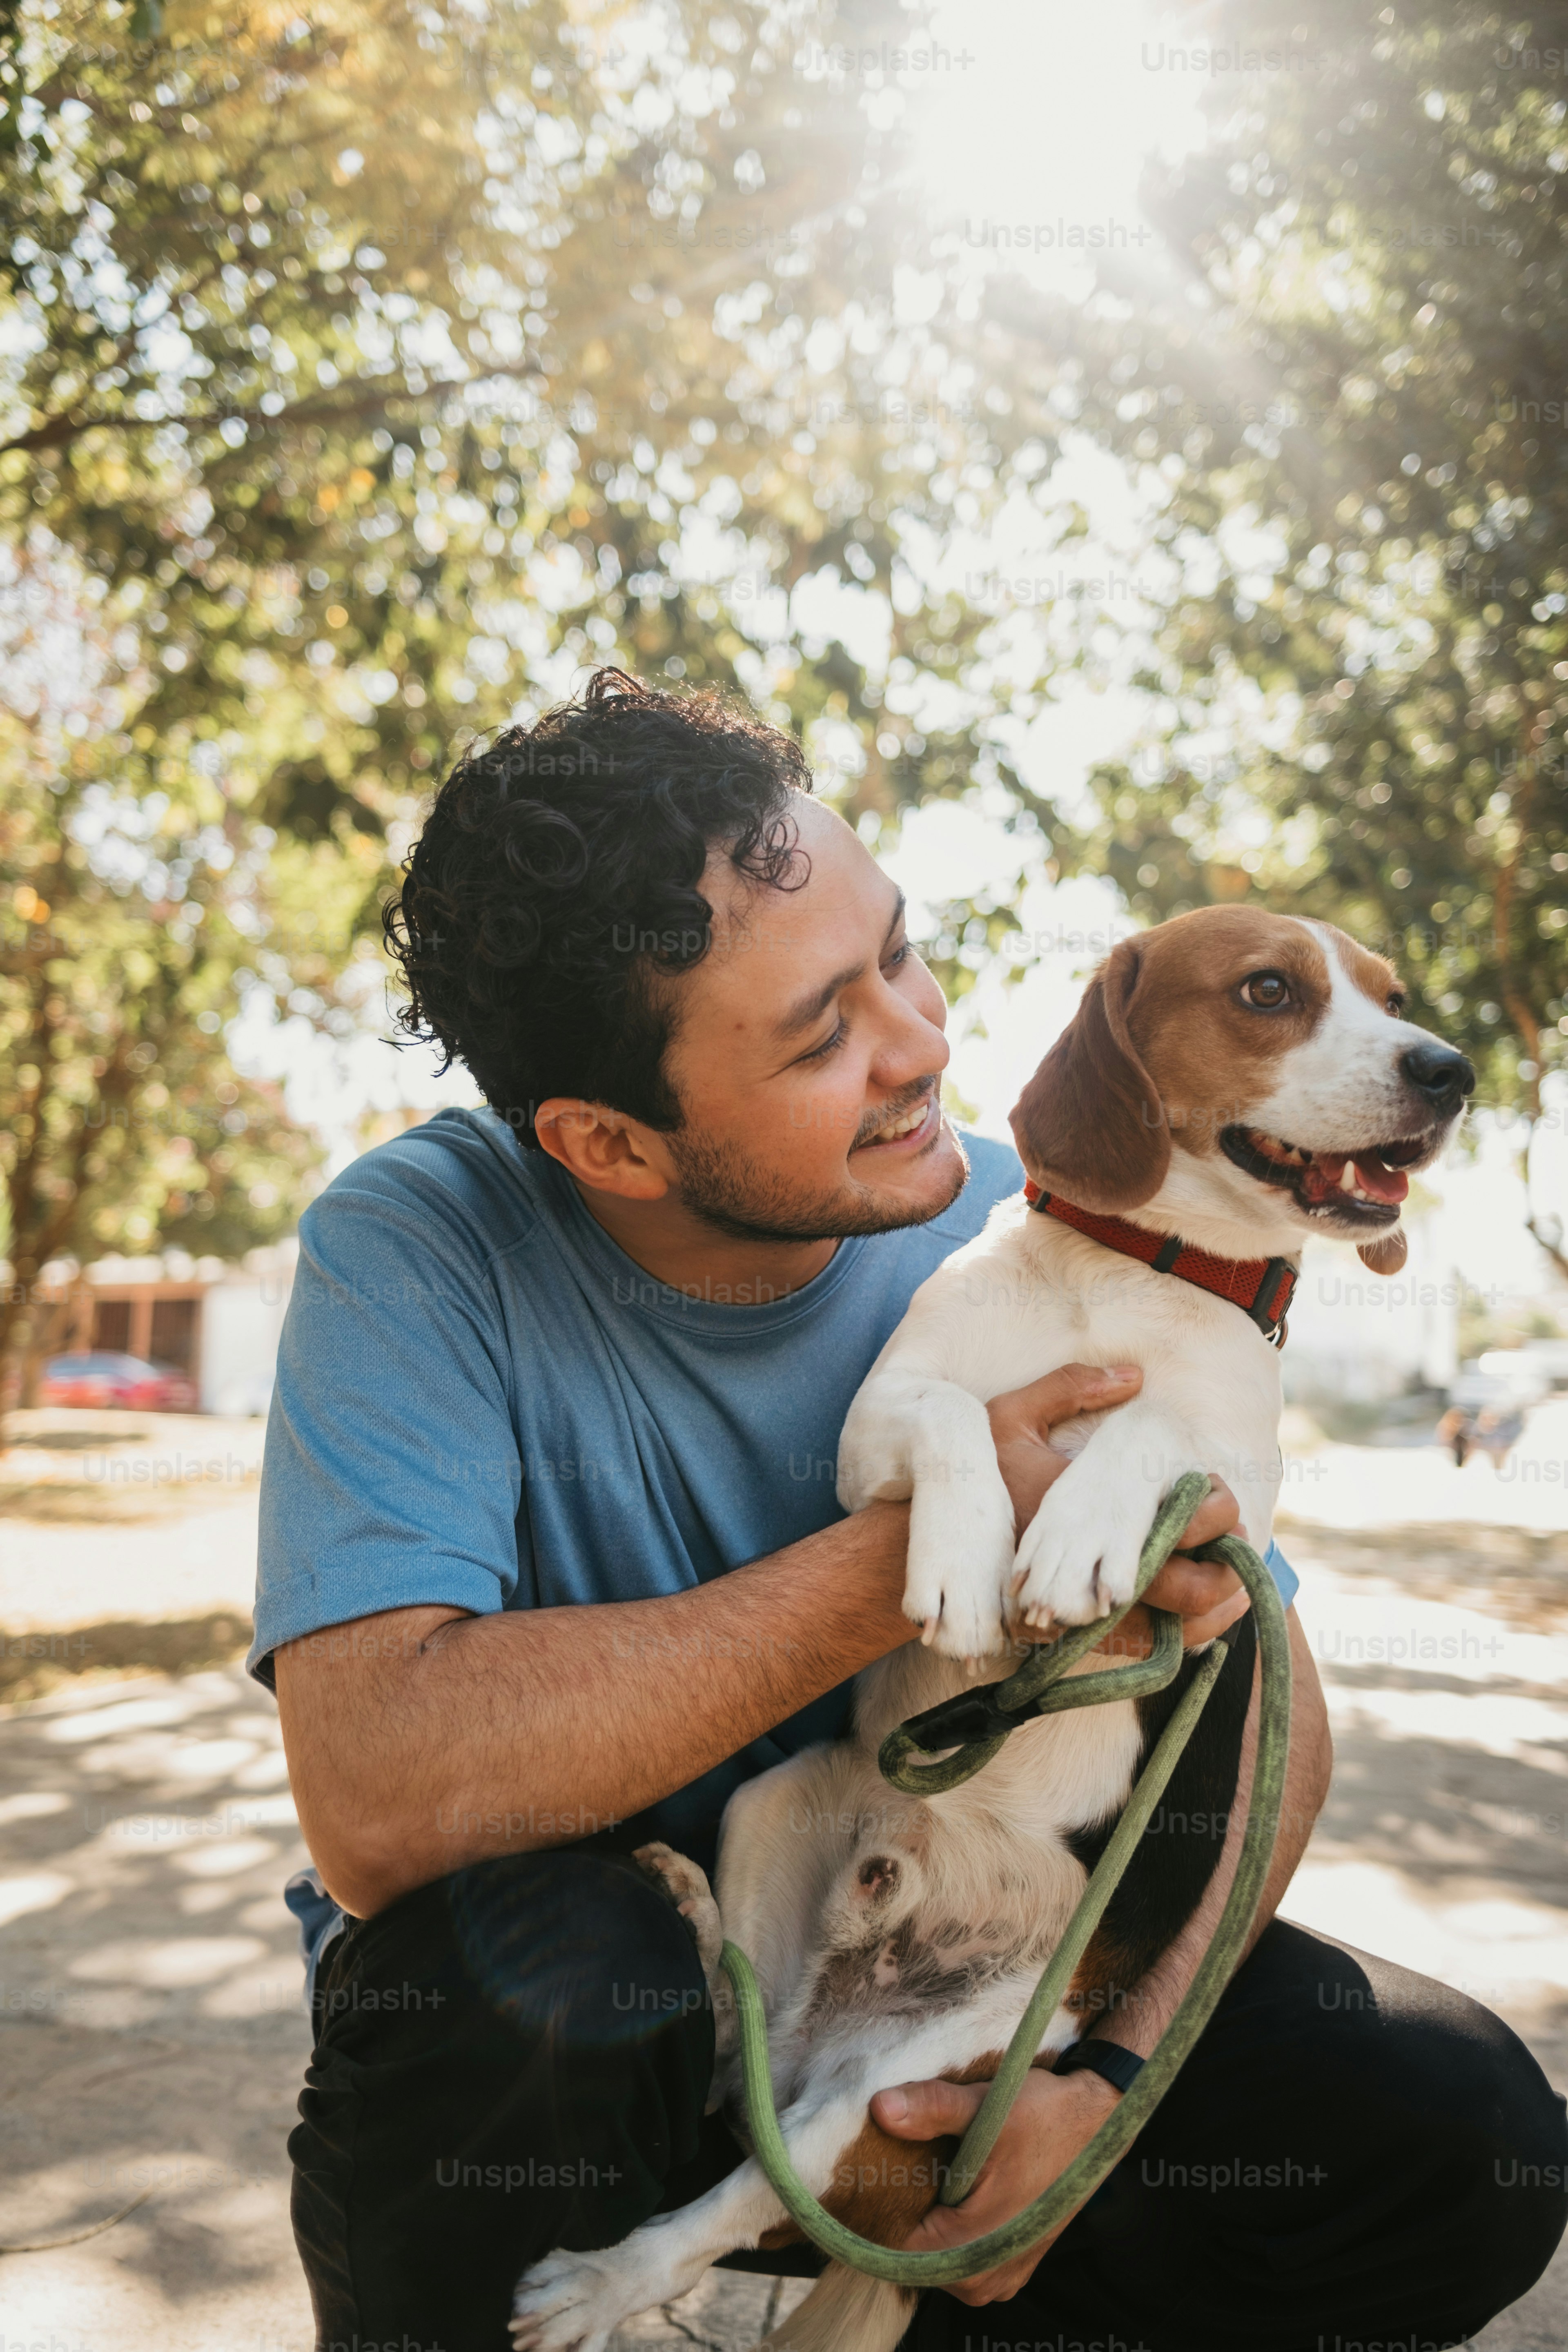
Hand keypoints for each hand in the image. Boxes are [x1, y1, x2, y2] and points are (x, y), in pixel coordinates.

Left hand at [868, 2066, 1118, 2302]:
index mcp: (971, 2250)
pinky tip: (948, 2186)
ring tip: (924, 2168)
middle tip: (890, 2161)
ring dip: (923, 2216)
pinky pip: (957, 2254)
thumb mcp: (986, 2106)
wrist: (1096, 2123)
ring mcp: (997, 2278)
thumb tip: (880, 2109)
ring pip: (933, 2254)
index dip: (872, 2209)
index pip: (890, 2248)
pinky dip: (946, 2224)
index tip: (862, 2174)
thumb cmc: (1045, 2116)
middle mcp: (982, 2280)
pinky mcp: (1007, 2266)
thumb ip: (932, 2109)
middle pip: (909, 2254)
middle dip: (898, 2210)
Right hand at [986, 1366, 1248, 1650]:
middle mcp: (1095, 1568)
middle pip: (1188, 1588)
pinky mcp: (1079, 1637)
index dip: (1216, 1515)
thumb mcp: (1008, 1416)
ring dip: (1214, 1612)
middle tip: (1240, 1547)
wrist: (924, 1549)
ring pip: (1176, 1629)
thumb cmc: (972, 1477)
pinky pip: (1146, 1648)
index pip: (1177, 1522)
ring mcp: (1088, 1610)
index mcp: (1090, 1511)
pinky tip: (1197, 1617)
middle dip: (1227, 1571)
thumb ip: (1067, 1389)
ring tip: (1234, 1589)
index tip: (1219, 1494)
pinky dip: (1179, 1637)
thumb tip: (1133, 1376)